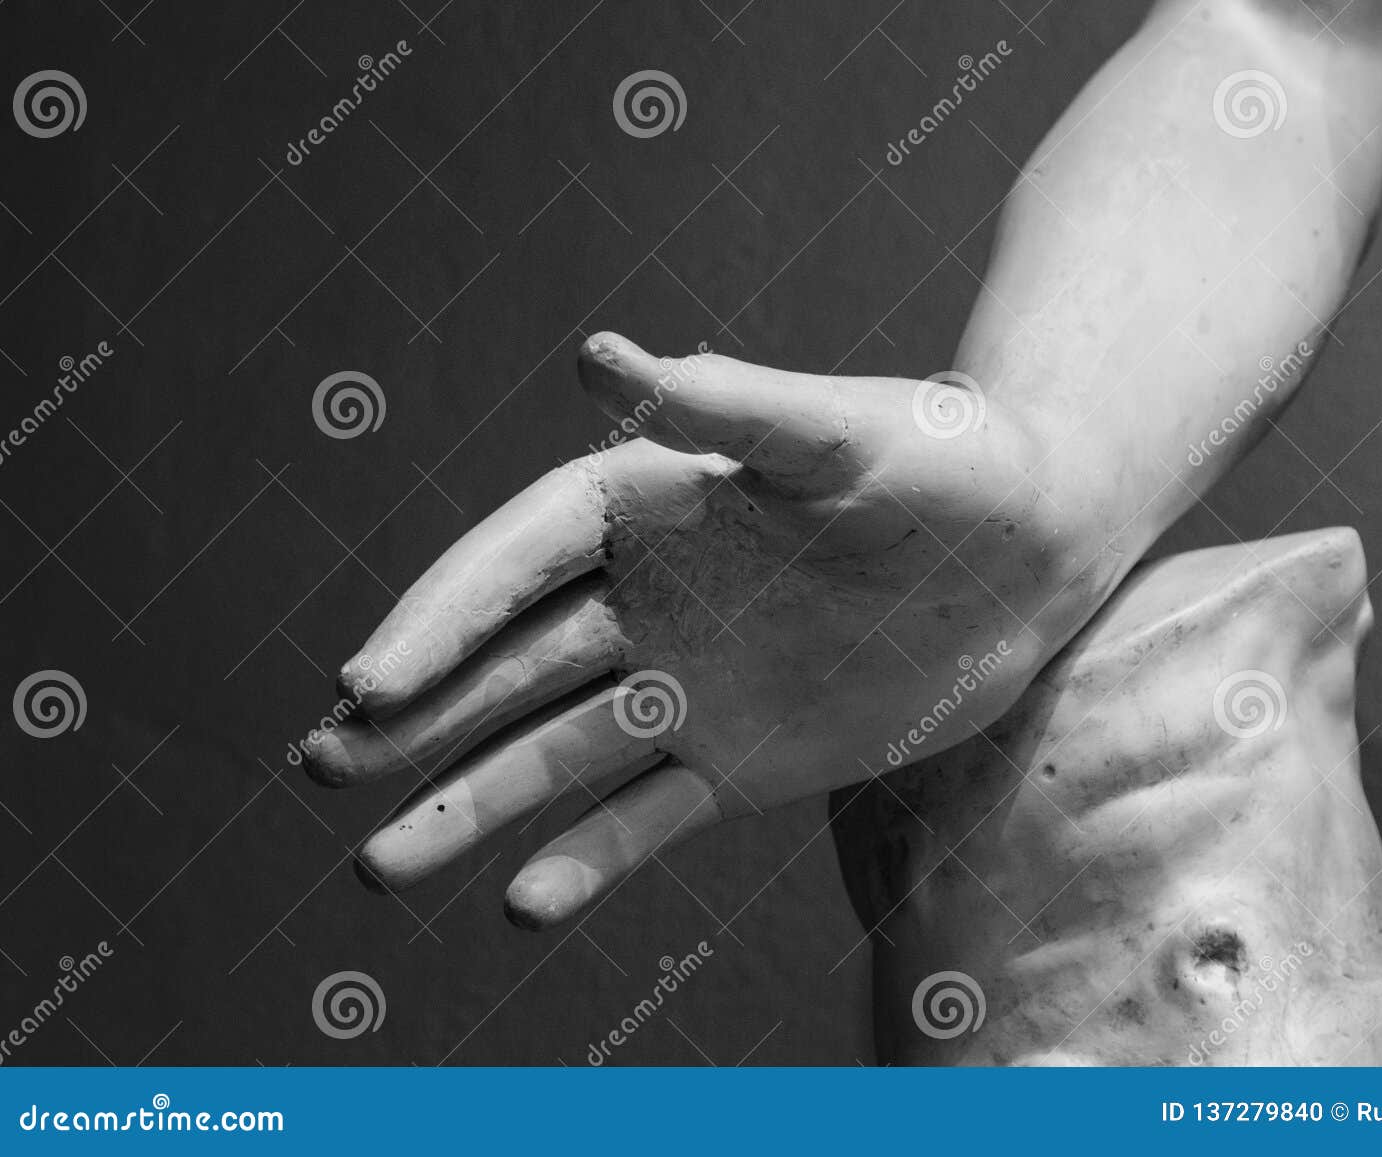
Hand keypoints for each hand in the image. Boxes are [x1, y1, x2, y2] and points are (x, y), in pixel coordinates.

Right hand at [304, 333, 1112, 928]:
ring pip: (556, 755)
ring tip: (381, 867)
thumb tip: (595, 353)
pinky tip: (524, 905)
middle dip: (416, 717)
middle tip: (321, 764)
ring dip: (471, 805)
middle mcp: (651, 601)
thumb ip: (725, 408)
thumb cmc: (944, 462)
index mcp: (651, 505)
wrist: (1035, 547)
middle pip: (507, 665)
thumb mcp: (839, 433)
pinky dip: (588, 860)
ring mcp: (690, 686)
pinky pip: (648, 817)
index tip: (371, 680)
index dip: (442, 617)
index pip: (518, 562)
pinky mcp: (743, 759)